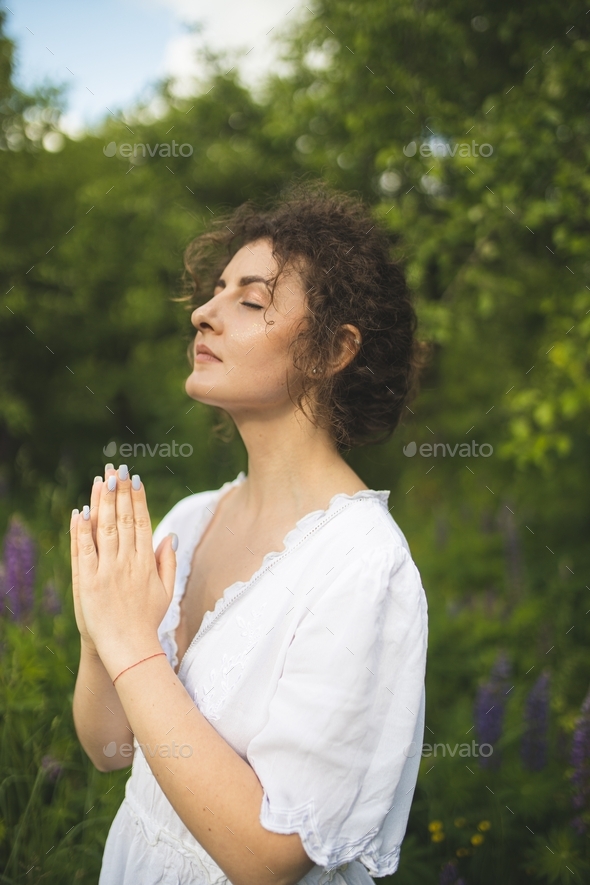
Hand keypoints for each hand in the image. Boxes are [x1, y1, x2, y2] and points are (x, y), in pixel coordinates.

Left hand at [71, 465, 177, 678]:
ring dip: (103, 502)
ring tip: (102, 480)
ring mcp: (107, 571)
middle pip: (123, 519)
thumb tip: (170, 536)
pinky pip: (84, 551)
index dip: (138, 499)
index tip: (136, 479)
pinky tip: (80, 512)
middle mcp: (128, 562)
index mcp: (146, 562)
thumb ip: (168, 562)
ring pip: (105, 529)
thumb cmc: (148, 620)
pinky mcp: (89, 582)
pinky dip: (82, 530)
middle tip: (117, 469)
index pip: (142, 522)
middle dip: (120, 492)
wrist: (129, 647)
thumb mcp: (166, 591)